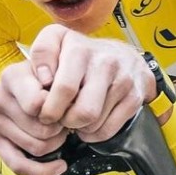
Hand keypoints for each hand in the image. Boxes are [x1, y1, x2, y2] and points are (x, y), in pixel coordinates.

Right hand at [0, 59, 69, 174]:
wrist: (35, 88)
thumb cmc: (51, 82)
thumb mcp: (59, 73)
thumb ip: (59, 79)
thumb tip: (49, 93)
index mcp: (12, 76)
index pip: (38, 105)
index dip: (60, 112)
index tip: (68, 109)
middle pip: (42, 129)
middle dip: (61, 130)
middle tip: (65, 122)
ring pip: (36, 147)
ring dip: (56, 145)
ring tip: (59, 133)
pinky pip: (20, 166)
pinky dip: (44, 170)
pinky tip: (60, 165)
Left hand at [30, 25, 155, 141]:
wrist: (125, 56)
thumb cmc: (84, 53)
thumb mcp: (57, 40)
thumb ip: (42, 53)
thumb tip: (44, 79)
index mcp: (81, 51)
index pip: (65, 89)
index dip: (51, 108)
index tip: (45, 113)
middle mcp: (105, 64)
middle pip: (83, 112)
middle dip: (66, 121)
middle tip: (61, 118)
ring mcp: (123, 82)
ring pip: (95, 123)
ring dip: (80, 127)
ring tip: (76, 117)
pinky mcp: (134, 98)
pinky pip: (108, 130)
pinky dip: (95, 134)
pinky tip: (90, 123)